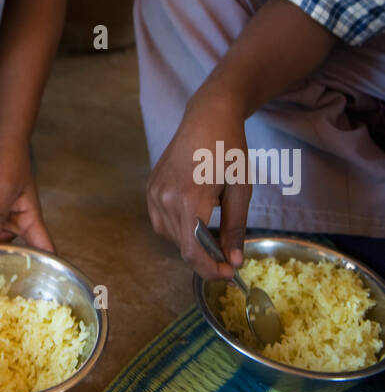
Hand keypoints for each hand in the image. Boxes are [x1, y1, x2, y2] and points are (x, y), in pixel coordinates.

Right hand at [147, 90, 251, 280]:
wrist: (208, 117)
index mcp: (190, 200)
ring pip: (171, 236)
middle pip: (182, 247)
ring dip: (191, 242)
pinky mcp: (151, 187)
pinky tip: (195, 216)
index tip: (229, 274)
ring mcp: (154, 192)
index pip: (192, 253)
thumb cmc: (229, 150)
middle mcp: (165, 198)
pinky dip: (178, 228)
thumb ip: (235, 229)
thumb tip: (233, 262)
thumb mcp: (240, 191)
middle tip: (229, 254)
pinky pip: (161, 220)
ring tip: (213, 230)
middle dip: (207, 257)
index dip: (210, 270)